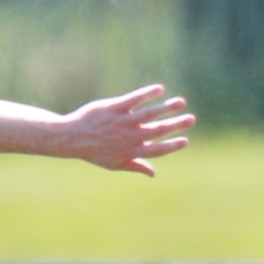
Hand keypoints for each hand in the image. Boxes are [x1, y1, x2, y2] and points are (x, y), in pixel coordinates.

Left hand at [60, 84, 192, 174]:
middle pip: (157, 130)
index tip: (186, 140)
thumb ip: (136, 166)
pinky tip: (160, 89)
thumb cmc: (95, 152)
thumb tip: (153, 173)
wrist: (72, 137)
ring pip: (149, 114)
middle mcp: (129, 137)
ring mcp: (122, 122)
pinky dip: (147, 94)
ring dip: (167, 107)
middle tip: (191, 119)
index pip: (157, 150)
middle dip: (176, 125)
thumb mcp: (115, 163)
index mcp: (131, 151)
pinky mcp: (114, 108)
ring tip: (180, 101)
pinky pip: (134, 100)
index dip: (172, 145)